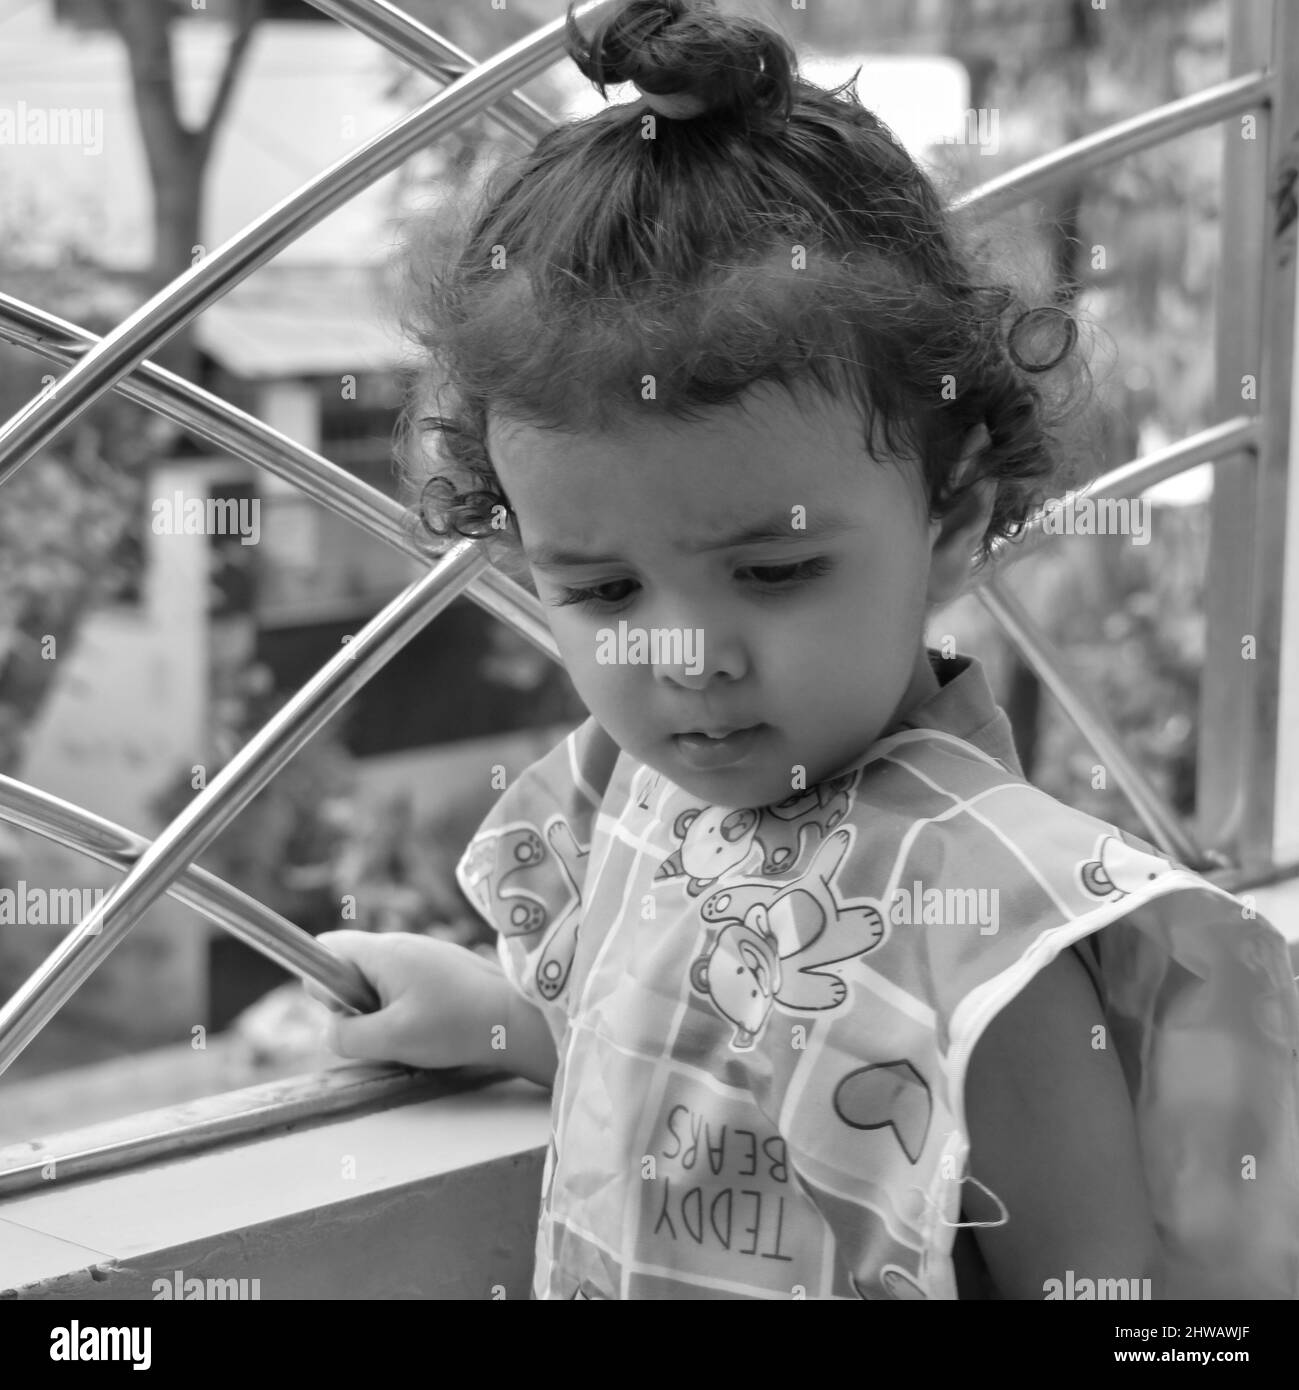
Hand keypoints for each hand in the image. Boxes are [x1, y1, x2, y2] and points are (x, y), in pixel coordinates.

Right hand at [305, 930, 509, 1070]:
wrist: (518, 1017)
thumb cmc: (456, 1025)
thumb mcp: (391, 1039)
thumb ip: (346, 1035)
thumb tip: (332, 1030)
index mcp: (384, 951)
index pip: (325, 947)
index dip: (321, 982)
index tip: (347, 1011)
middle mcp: (401, 943)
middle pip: (350, 966)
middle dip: (353, 1002)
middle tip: (382, 1028)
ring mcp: (424, 953)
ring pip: (378, 979)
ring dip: (381, 1009)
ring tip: (411, 1031)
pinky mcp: (441, 967)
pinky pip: (404, 984)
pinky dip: (405, 1006)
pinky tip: (431, 1026)